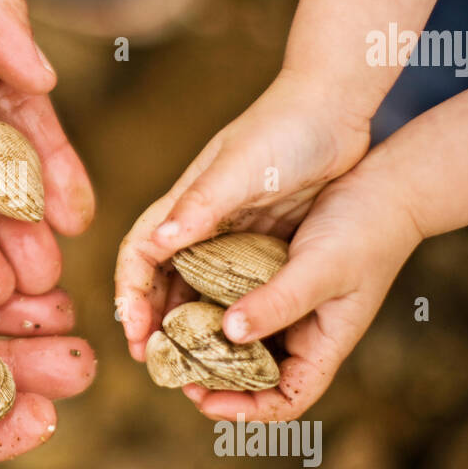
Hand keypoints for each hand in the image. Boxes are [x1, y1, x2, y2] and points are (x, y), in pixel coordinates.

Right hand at [114, 0, 442, 357]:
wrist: (337, 104)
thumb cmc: (286, 129)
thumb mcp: (243, 168)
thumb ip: (201, 204)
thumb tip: (156, 242)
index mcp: (185, 202)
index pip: (138, 255)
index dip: (130, 297)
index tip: (136, 336)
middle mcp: (201, 219)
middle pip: (161, 278)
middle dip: (153, 321)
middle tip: (160, 365)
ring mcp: (232, 230)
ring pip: (197, 286)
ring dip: (191, 322)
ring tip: (195, 363)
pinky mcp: (263, 237)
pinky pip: (236, 285)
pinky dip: (230, 312)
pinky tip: (242, 339)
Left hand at [180, 161, 420, 420]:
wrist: (386, 187)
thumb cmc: (365, 230)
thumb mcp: (320, 268)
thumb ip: (278, 302)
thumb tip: (229, 333)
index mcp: (323, 346)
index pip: (284, 401)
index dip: (244, 409)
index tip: (201, 398)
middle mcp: (304, 334)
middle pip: (256, 379)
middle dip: (215, 380)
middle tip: (172, 365)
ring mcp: (290, 309)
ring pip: (244, 343)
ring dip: (210, 346)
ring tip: (171, 336)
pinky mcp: (276, 280)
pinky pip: (240, 305)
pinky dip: (215, 309)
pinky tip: (186, 297)